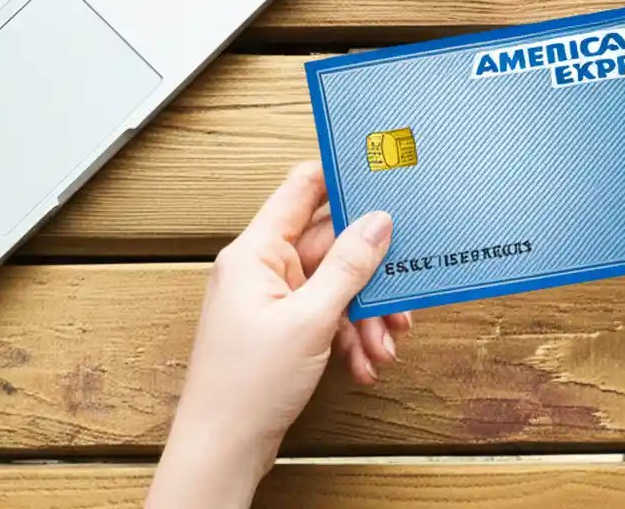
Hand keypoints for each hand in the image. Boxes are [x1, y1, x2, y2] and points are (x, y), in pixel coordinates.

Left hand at [147, 163, 409, 508]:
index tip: (381, 175)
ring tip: (385, 344)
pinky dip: (350, 336)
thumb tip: (378, 222)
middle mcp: (262, 269)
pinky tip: (364, 362)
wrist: (224, 449)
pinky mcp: (282, 328)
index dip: (340, 177)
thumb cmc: (246, 386)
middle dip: (370, 274)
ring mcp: (272, 300)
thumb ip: (349, 267)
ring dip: (366, 314)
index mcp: (256, 252)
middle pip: (330, 247)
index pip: (301, 190)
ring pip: (335, 286)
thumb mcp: (311, 319)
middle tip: (400, 293)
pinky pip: (327, 315)